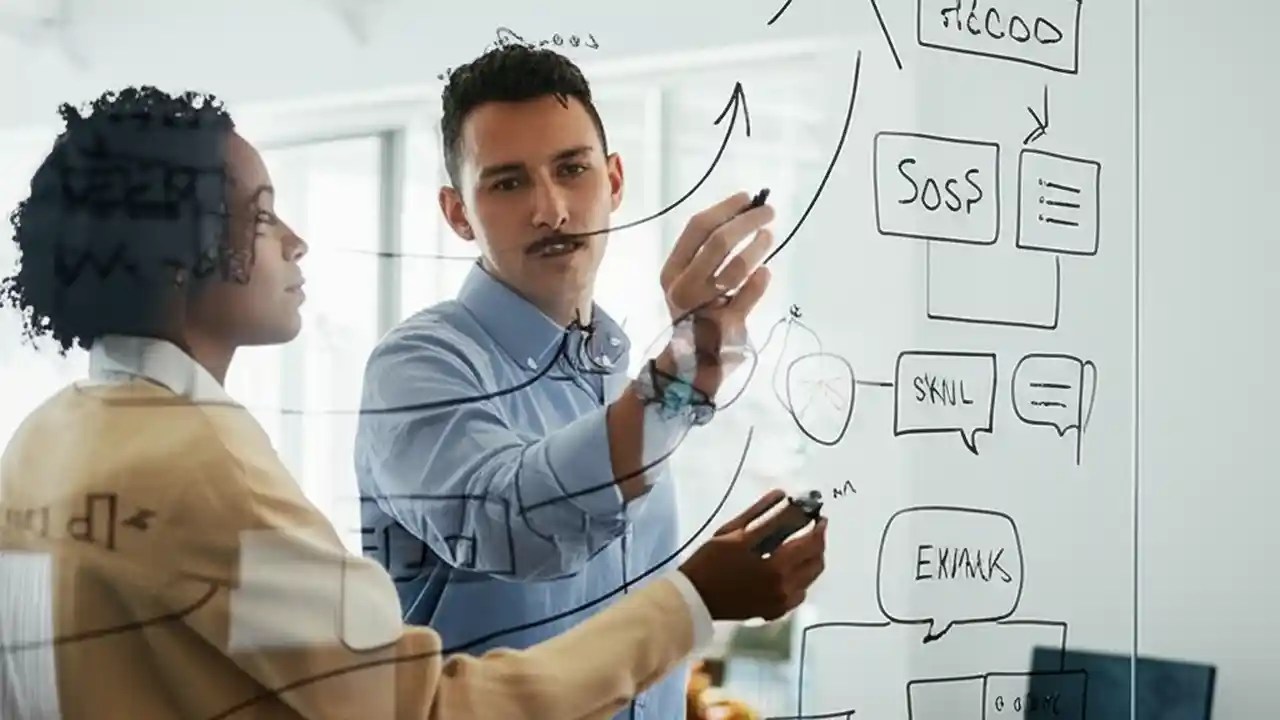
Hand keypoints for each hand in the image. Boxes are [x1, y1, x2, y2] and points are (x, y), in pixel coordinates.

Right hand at [658, 192, 774, 398]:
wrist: (691, 366)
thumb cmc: (695, 316)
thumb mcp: (691, 283)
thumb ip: (709, 253)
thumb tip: (743, 214)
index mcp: (672, 271)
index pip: (697, 228)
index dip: (725, 209)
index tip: (747, 199)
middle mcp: (683, 287)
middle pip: (718, 241)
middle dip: (747, 221)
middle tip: (768, 213)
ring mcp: (704, 307)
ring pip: (735, 266)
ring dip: (757, 247)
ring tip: (768, 237)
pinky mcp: (726, 324)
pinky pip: (749, 294)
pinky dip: (760, 281)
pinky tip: (765, 273)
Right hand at [678, 489, 826, 621]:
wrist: (695, 596)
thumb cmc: (710, 561)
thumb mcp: (733, 532)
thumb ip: (760, 513)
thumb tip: (782, 495)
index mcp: (774, 565)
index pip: (807, 539)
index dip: (815, 522)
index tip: (816, 512)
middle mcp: (784, 585)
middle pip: (815, 558)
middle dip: (818, 538)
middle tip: (814, 525)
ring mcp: (782, 600)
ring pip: (812, 575)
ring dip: (813, 556)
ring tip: (804, 543)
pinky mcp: (777, 611)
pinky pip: (801, 592)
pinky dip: (802, 578)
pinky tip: (791, 568)